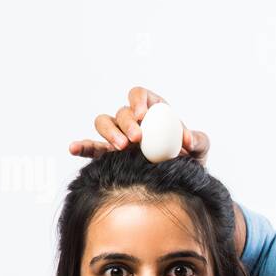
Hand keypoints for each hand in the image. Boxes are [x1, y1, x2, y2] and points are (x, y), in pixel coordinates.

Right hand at [68, 85, 209, 162]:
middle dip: (126, 122)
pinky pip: (92, 147)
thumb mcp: (201, 148)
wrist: (181, 180)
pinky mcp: (109, 153)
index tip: (144, 115)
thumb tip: (188, 140)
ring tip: (121, 148)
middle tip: (136, 139)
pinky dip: (82, 146)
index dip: (138, 101)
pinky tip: (74, 148)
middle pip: (121, 111)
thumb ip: (199, 140)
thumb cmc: (191, 159)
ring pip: (104, 123)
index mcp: (153, 111)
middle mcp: (133, 121)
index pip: (139, 95)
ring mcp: (120, 136)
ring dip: (109, 132)